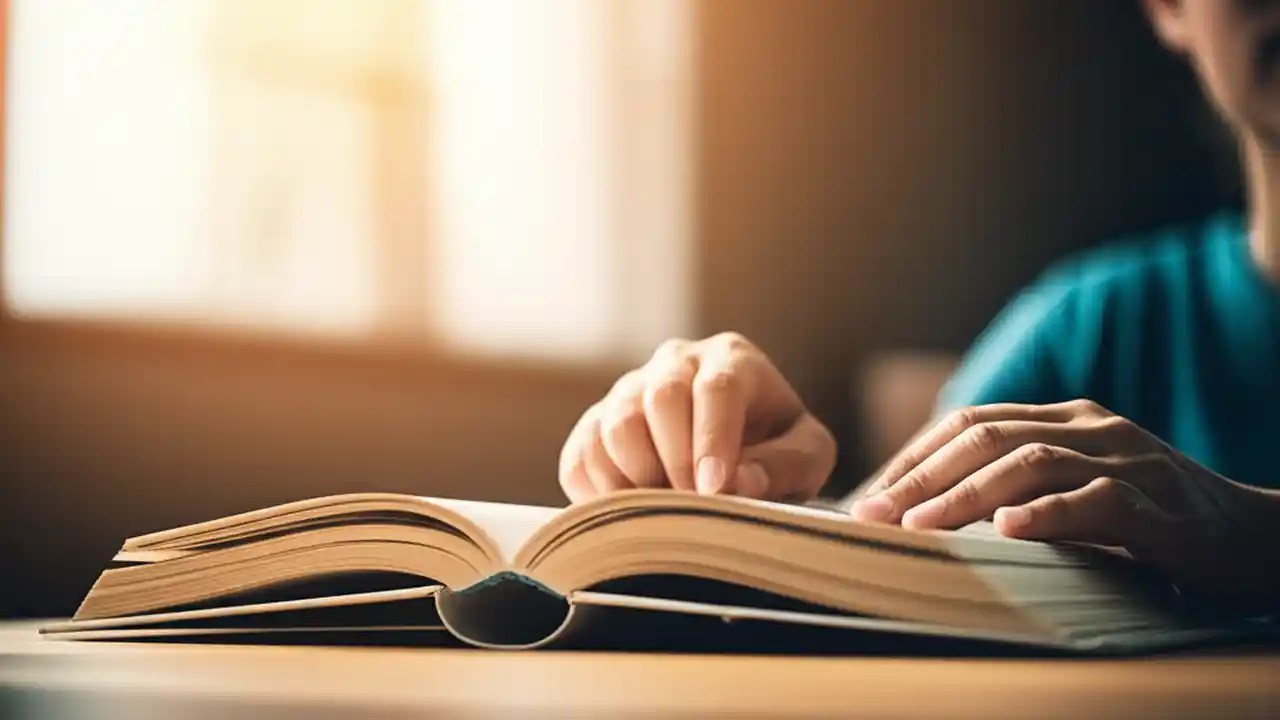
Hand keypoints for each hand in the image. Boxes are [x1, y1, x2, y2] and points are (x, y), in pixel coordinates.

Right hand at [558, 332, 835, 503]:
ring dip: (639, 478)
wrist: (737, 453)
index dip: (712, 440)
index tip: (714, 488)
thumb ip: (784, 466)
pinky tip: (633, 512)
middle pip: (660, 397)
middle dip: (676, 460)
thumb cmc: (777, 452)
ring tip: (668, 511)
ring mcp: (629, 389)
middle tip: (694, 505)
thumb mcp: (807, 457)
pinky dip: (600, 492)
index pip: (715, 388)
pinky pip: (581, 456)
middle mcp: (675, 362)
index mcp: (731, 359)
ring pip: (615, 424)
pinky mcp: (595, 424)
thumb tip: (740, 481)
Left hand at [851, 400, 1278, 598]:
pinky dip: (1048, 516)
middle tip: (872, 516)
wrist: (1248, 537)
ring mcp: (1127, 460)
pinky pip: (1096, 503)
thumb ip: (1012, 486)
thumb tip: (918, 511)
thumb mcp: (1070, 489)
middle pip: (987, 438)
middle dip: (921, 477)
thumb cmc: (1142, 517)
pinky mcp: (1160, 506)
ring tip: (917, 527)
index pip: (968, 422)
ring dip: (965, 497)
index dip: (913, 457)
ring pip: (1031, 465)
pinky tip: (1008, 531)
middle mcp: (1089, 427)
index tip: (867, 498)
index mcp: (1061, 418)